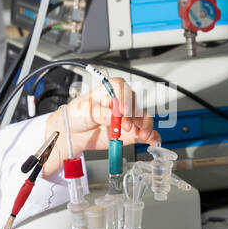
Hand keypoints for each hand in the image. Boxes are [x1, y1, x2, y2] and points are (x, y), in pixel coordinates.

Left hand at [41, 77, 157, 175]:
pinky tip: (152, 140)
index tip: (122, 110)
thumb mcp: (83, 111)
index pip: (121, 88)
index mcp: (109, 91)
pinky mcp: (130, 131)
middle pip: (134, 104)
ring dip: (145, 126)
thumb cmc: (78, 115)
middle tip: (126, 126)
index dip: (124, 98)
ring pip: (143, 117)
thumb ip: (98, 113)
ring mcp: (127, 117)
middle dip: (133, 116)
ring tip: (142, 135)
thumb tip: (111, 115)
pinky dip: (151, 136)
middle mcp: (121, 102)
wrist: (75, 132)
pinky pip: (144, 132)